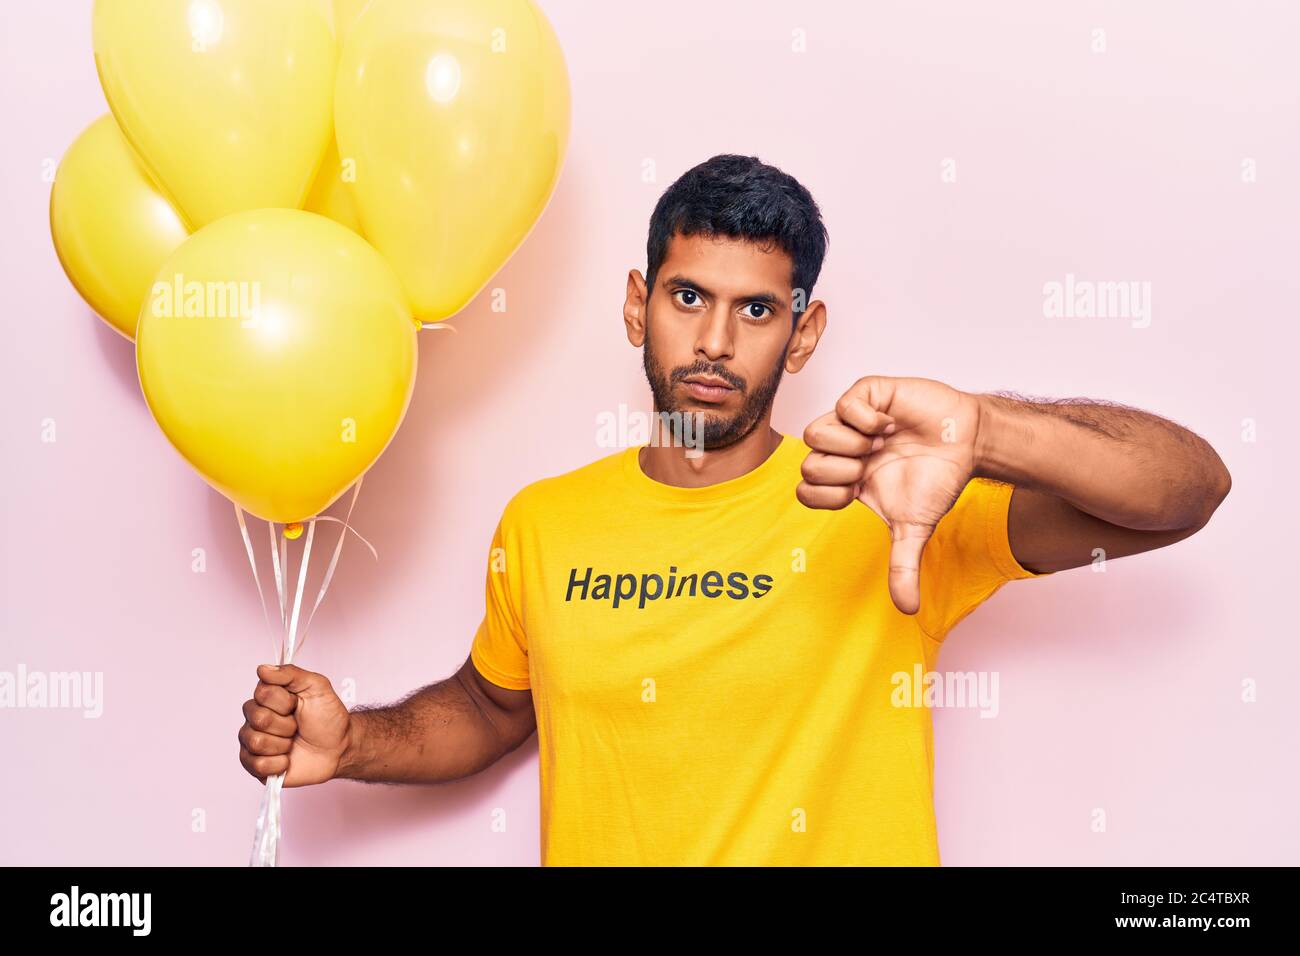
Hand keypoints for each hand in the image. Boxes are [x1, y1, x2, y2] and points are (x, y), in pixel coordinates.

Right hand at [238, 664, 351, 786]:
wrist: (339, 747)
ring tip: (293, 743)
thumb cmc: (328, 717)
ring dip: (283, 744)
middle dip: (286, 724)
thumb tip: (262, 668)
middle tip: (298, 726)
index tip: (297, 704)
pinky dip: (278, 764)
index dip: (285, 702)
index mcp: (267, 697)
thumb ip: (290, 674)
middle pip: (258, 718)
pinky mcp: (256, 766)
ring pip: (256, 742)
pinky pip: (257, 765)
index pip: (262, 694)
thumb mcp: (317, 686)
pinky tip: (287, 760)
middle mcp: (255, 718)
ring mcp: (253, 743)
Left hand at [798, 376, 982, 613]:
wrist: (969, 442)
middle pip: (806, 464)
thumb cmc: (938, 478)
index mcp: (844, 479)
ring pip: (814, 433)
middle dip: (839, 473)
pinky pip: (845, 403)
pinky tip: (887, 425)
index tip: (856, 494)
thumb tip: (908, 610)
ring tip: (877, 446)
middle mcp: (842, 450)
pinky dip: (865, 419)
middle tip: (869, 468)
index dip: (824, 496)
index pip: (805, 490)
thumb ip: (903, 565)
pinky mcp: (868, 394)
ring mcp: (851, 421)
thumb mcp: (915, 526)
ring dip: (848, 445)